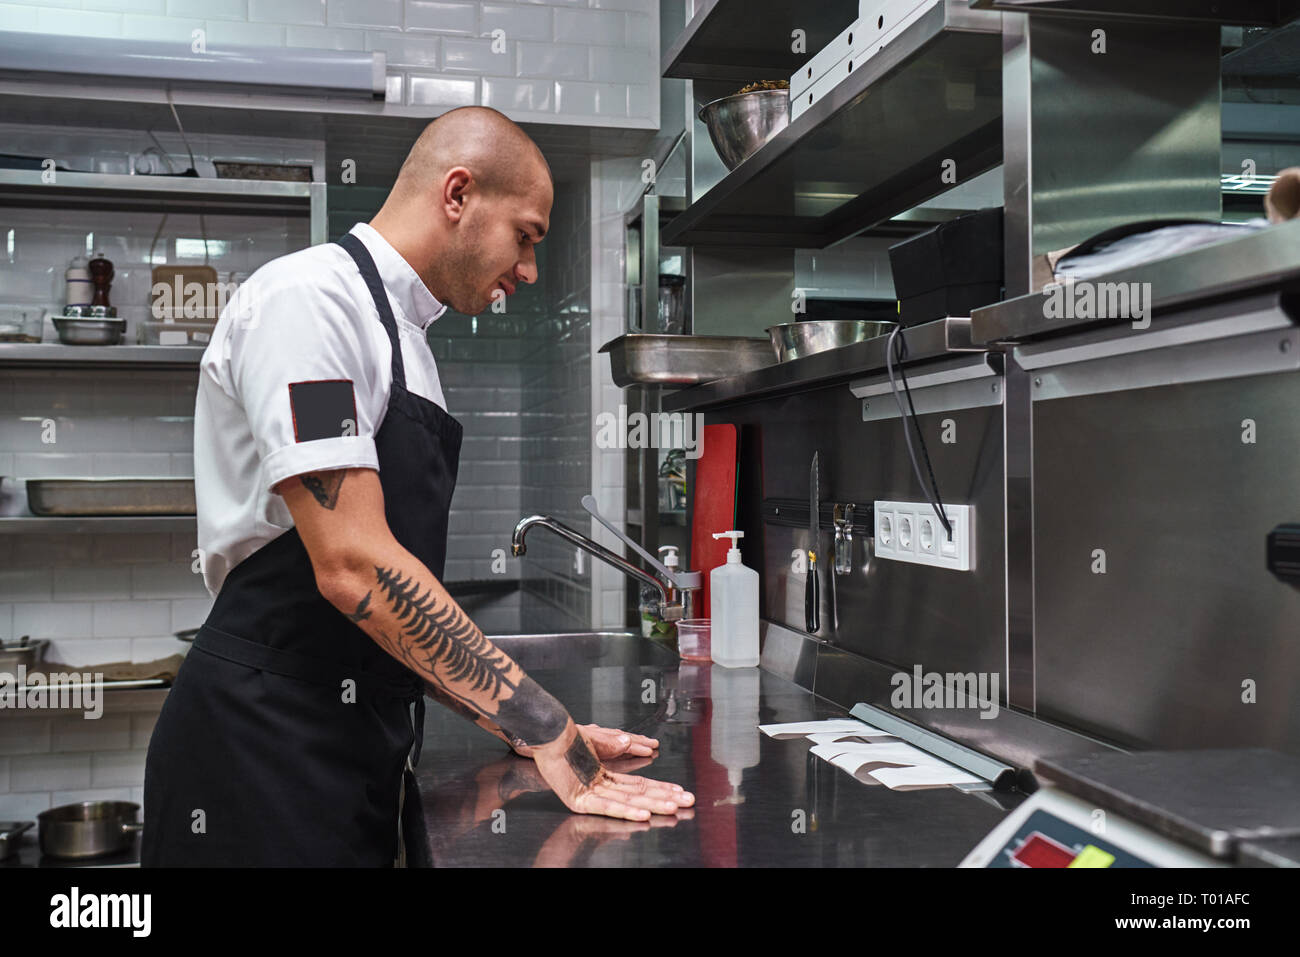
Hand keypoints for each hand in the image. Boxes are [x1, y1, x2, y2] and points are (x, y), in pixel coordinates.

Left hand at [530, 722, 693, 821]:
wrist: (545, 734)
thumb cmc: (564, 736)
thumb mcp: (598, 737)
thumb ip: (618, 743)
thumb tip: (640, 745)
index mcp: (604, 774)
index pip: (638, 784)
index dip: (660, 786)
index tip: (678, 789)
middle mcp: (599, 786)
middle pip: (638, 795)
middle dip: (664, 798)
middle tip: (687, 802)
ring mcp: (590, 794)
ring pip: (628, 801)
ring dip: (653, 805)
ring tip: (674, 807)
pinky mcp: (580, 799)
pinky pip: (607, 806)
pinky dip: (627, 810)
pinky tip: (643, 814)